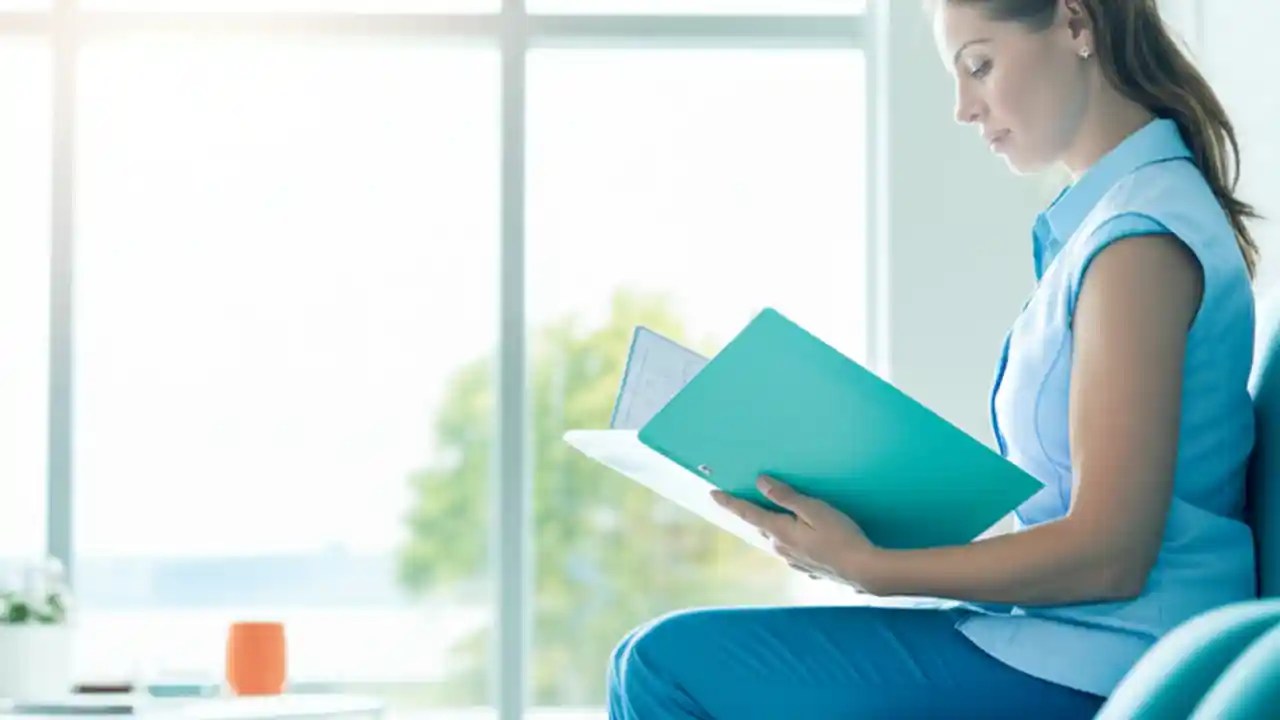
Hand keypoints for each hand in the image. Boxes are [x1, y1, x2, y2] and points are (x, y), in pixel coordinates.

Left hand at [712, 476, 881, 592]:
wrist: (864, 570)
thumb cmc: (841, 535)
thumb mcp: (813, 509)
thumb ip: (786, 496)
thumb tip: (760, 482)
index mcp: (780, 531)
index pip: (748, 513)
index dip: (730, 502)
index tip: (713, 493)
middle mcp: (781, 548)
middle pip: (762, 526)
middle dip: (754, 514)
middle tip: (744, 500)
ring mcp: (794, 561)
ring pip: (777, 539)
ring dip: (774, 527)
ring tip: (777, 516)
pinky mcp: (808, 568)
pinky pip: (792, 549)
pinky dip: (792, 540)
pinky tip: (804, 538)